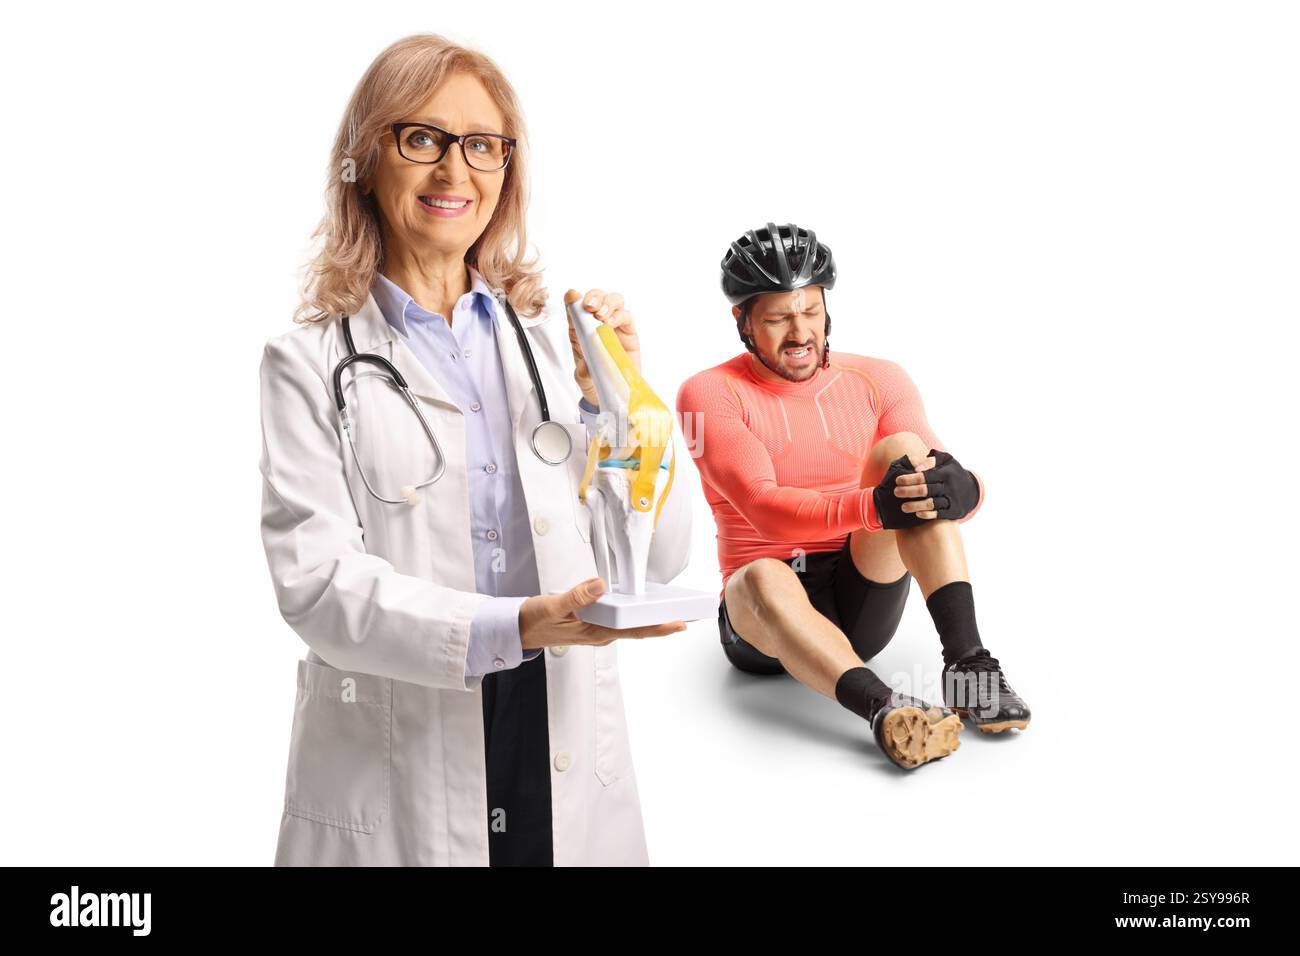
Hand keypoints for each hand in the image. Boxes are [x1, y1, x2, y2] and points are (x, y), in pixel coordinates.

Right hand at [519, 577, 685, 649]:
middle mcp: (600, 634)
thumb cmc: (534, 620)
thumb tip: (600, 585)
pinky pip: (618, 621)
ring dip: (651, 620)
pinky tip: (641, 607)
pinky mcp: (592, 624)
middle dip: (663, 624)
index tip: (680, 623)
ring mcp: (597, 631)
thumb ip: (577, 596)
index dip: (659, 628)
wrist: (517, 630)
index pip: (633, 631)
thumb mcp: (553, 606)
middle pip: (638, 629)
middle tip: (688, 617)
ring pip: (630, 626)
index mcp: (595, 632)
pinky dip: (633, 615)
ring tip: (672, 612)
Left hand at [565, 288, 641, 406]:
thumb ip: (582, 372)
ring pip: (614, 300)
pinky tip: (611, 323)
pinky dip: (619, 316)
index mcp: (579, 329)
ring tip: (601, 316)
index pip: (576, 308)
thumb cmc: (595, 381)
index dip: (573, 299)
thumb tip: (586, 364)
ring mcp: (615, 326)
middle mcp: (597, 324)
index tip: (570, 296)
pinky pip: (627, 317)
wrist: (611, 393)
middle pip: (597, 298)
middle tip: (589, 307)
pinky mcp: (629, 333)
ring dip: (607, 303)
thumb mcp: (583, 378)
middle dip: (593, 297)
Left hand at [873, 450, 980, 527]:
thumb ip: (931, 461)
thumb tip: (915, 465)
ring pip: (931, 504)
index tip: (898, 480)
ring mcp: (951, 500)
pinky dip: (927, 514)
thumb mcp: (946, 461)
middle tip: (896, 492)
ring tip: (903, 507)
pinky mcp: (953, 511)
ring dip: (915, 506)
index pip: (925, 476)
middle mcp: (949, 487)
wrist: (972, 490)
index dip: (910, 478)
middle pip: (925, 490)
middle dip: (909, 491)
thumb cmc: (953, 472)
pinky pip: (939, 514)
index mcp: (946, 473)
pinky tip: (917, 514)